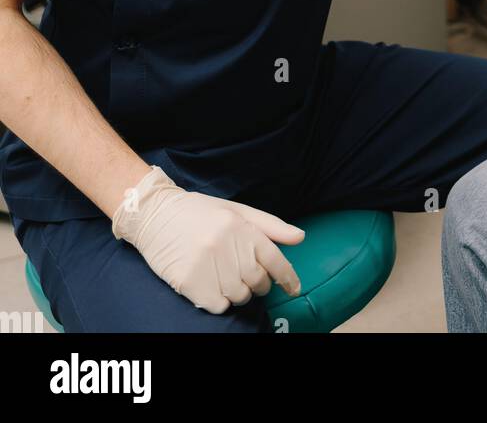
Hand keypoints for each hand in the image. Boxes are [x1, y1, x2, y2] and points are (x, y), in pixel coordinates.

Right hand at [112, 164, 305, 313]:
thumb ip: (270, 226)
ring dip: (237, 292)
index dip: (288, 277)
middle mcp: (227, 245)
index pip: (274, 259)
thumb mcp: (236, 210)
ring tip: (224, 276)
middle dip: (257, 283)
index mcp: (240, 226)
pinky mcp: (191, 283)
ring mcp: (208, 265)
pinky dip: (219, 301)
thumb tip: (300, 237)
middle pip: (258, 282)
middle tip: (244, 274)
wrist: (155, 215)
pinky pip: (219, 306)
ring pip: (239, 296)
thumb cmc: (199, 212)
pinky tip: (211, 285)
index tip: (294, 288)